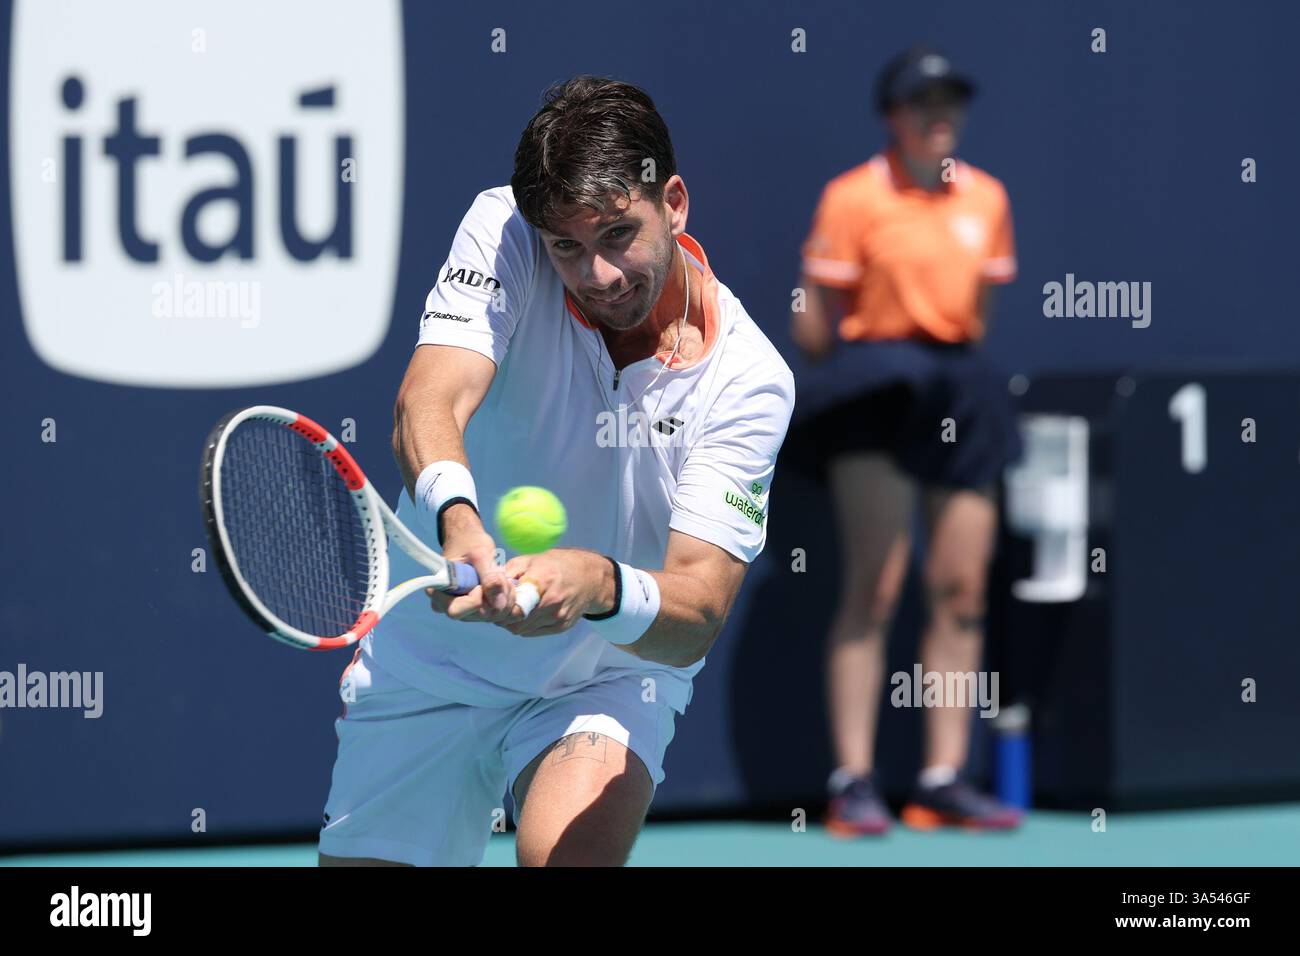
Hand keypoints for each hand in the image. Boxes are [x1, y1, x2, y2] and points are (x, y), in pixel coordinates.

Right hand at [425, 503, 515, 622]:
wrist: (471, 540)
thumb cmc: (469, 543)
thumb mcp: (480, 555)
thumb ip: (489, 577)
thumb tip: (499, 604)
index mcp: (439, 593)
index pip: (457, 610)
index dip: (476, 599)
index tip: (480, 582)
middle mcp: (451, 607)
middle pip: (480, 614)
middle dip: (497, 595)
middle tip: (500, 576)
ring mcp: (467, 611)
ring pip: (494, 615)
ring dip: (506, 596)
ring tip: (503, 576)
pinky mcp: (481, 610)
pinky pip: (500, 612)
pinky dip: (509, 598)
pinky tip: (507, 584)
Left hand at [494, 549, 613, 636]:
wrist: (590, 577)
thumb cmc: (556, 564)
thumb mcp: (531, 560)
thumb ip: (508, 573)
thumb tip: (486, 586)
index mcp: (542, 581)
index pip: (512, 606)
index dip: (498, 607)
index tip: (494, 602)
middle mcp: (552, 602)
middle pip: (515, 621)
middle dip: (502, 616)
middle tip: (499, 607)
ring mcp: (558, 617)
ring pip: (522, 629)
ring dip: (511, 622)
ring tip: (513, 608)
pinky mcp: (561, 626)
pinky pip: (532, 632)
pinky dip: (524, 625)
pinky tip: (526, 613)